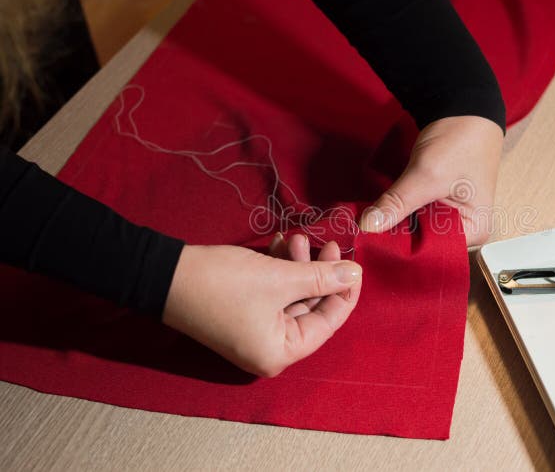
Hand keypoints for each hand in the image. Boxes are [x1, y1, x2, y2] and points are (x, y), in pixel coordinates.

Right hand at [162, 235, 361, 376]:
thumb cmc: (224, 283)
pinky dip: (279, 269)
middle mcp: (269, 349)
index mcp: (280, 352)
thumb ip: (322, 277)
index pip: (328, 322)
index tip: (354, 262)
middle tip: (325, 242)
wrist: (163, 274)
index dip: (345, 290)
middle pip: (310, 307)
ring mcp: (254, 332)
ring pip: (292, 296)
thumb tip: (355, 274)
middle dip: (318, 271)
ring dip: (297, 265)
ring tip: (296, 237)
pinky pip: (272, 293)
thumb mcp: (280, 278)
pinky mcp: (242, 313)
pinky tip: (281, 242)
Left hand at [359, 115, 502, 245]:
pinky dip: (395, 214)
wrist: (462, 108)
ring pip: (413, 231)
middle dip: (393, 238)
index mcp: (474, 231)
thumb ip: (397, 202)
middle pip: (421, 244)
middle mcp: (464, 231)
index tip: (369, 245)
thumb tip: (367, 226)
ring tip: (363, 227)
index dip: (401, 250)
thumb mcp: (427, 174)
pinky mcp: (435, 206)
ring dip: (391, 226)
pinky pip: (411, 217)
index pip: (432, 252)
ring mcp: (449, 218)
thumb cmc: (460, 140)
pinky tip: (375, 215)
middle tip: (359, 237)